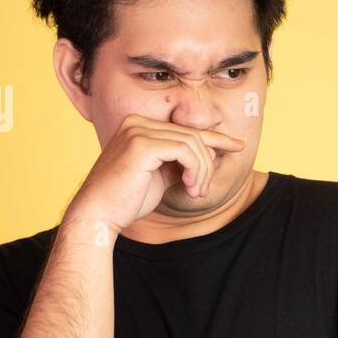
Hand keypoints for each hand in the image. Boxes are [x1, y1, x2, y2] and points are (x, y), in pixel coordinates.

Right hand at [65, 114, 245, 230]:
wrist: (99, 215)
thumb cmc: (127, 200)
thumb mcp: (162, 175)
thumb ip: (182, 161)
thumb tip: (213, 150)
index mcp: (140, 126)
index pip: (186, 129)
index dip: (216, 137)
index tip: (238, 146)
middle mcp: (137, 122)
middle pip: (192, 135)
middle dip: (206, 164)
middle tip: (202, 190)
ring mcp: (138, 131)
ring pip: (192, 143)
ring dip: (202, 171)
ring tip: (195, 192)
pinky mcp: (141, 144)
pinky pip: (184, 150)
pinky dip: (194, 170)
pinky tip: (189, 187)